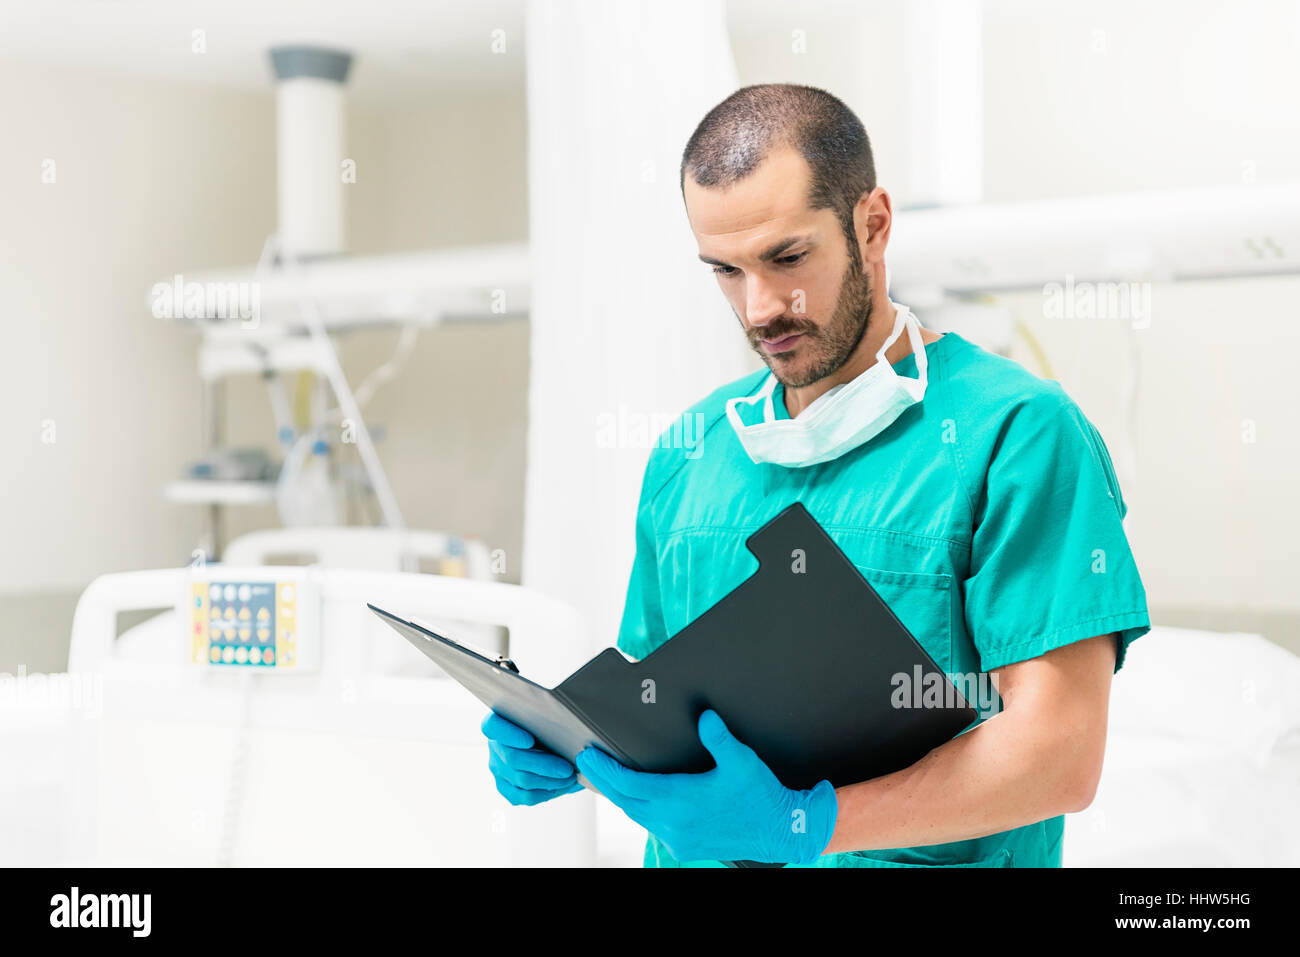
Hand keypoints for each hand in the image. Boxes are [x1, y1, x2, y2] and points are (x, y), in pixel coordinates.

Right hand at [482, 711, 583, 805]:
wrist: (541, 741)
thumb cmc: (545, 725)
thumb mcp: (544, 717)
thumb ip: (551, 721)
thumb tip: (577, 741)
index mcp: (497, 722)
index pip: (492, 726)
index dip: (508, 734)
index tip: (529, 740)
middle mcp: (494, 745)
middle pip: (513, 759)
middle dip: (544, 766)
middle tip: (567, 768)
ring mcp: (497, 768)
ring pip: (521, 781)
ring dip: (550, 781)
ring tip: (571, 778)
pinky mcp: (505, 787)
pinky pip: (524, 797)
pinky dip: (546, 793)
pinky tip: (562, 786)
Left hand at [575, 710, 836, 864]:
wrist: (783, 832)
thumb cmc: (762, 795)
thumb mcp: (742, 761)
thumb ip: (720, 738)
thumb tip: (705, 715)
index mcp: (682, 800)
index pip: (630, 784)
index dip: (606, 770)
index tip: (588, 756)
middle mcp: (674, 823)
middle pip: (626, 801)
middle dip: (604, 781)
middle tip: (586, 763)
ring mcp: (678, 838)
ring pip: (637, 815)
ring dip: (620, 796)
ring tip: (604, 778)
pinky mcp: (685, 847)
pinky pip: (652, 826)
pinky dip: (639, 810)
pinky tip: (635, 800)